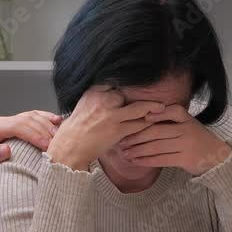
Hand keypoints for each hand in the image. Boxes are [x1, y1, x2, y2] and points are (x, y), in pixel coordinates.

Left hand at [0, 110, 62, 191]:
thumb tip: (6, 149)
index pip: (16, 126)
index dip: (33, 134)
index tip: (46, 145)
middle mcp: (2, 123)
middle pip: (27, 119)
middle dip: (43, 130)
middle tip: (57, 143)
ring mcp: (10, 122)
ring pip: (32, 116)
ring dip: (47, 124)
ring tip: (59, 135)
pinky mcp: (18, 126)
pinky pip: (35, 118)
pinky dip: (47, 119)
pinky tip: (57, 121)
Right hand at [46, 88, 164, 170]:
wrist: (69, 148)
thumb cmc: (75, 130)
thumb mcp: (83, 107)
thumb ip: (98, 99)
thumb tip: (115, 94)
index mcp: (93, 93)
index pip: (115, 83)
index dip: (127, 86)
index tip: (139, 86)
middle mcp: (102, 101)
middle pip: (127, 95)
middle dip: (138, 99)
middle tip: (153, 100)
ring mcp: (110, 115)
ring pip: (138, 108)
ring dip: (151, 109)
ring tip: (162, 108)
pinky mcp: (117, 130)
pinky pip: (138, 124)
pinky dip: (147, 123)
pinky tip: (153, 123)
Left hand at [117, 104, 231, 174]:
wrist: (217, 157)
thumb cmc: (197, 139)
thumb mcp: (188, 125)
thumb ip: (171, 121)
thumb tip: (145, 117)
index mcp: (186, 119)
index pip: (170, 112)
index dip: (154, 115)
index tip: (137, 119)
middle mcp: (187, 130)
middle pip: (156, 131)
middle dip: (136, 137)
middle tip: (121, 141)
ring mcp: (186, 144)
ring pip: (156, 146)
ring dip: (138, 150)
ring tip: (125, 153)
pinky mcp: (185, 159)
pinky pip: (161, 159)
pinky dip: (146, 161)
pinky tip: (136, 161)